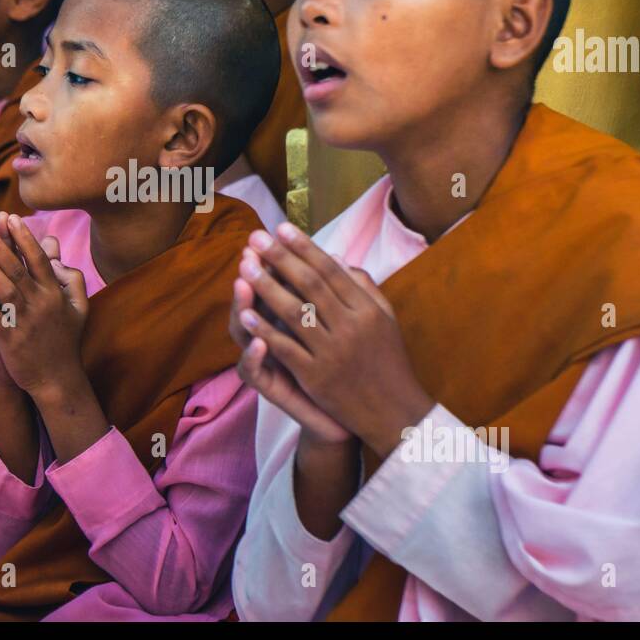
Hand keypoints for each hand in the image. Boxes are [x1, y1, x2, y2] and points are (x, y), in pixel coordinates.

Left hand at [0, 213, 88, 397]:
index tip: (10, 218)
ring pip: (4, 292)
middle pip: (17, 270)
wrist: (58, 379)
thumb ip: (71, 278)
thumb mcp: (78, 307)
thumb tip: (56, 254)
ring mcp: (25, 323)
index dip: (23, 238)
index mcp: (54, 294)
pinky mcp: (11, 341)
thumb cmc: (66, 340)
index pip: (38, 259)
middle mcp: (40, 305)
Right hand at [233, 270, 352, 445]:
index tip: (277, 235)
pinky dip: (252, 356)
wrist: (341, 418)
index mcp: (288, 317)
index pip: (278, 282)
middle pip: (253, 301)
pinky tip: (258, 342)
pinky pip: (251, 372)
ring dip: (243, 309)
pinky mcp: (267, 388)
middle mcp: (270, 334)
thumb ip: (336, 297)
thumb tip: (338, 259)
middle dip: (252, 277)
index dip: (277, 261)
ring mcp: (265, 361)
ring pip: (243, 332)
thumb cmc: (341, 370)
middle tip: (248, 256)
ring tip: (243, 288)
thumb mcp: (341, 328)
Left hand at [237, 223, 433, 458]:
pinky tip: (244, 314)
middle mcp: (350, 326)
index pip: (330, 270)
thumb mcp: (385, 319)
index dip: (303, 247)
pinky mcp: (317, 377)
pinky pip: (285, 348)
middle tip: (255, 238)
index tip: (281, 228)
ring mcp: (332, 352)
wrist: (394, 412)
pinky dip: (263, 331)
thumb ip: (363, 287)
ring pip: (293, 312)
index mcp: (366, 309)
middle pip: (309, 284)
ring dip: (265, 287)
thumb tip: (336, 257)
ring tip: (245, 266)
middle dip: (279, 258)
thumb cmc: (388, 361)